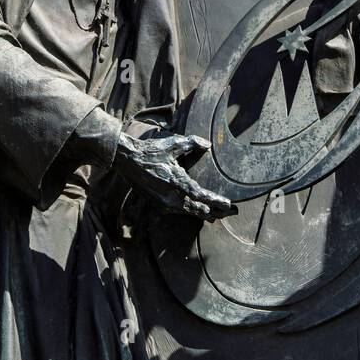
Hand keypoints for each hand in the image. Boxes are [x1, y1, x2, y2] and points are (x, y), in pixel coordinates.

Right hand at [113, 130, 235, 220]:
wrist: (128, 161)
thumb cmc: (151, 151)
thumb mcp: (173, 144)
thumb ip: (192, 143)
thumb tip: (208, 145)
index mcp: (175, 180)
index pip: (200, 195)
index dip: (215, 201)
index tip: (229, 204)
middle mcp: (170, 196)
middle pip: (198, 209)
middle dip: (216, 211)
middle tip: (232, 212)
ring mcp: (163, 202)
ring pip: (189, 212)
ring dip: (204, 213)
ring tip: (219, 215)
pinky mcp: (158, 204)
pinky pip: (179, 211)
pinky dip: (191, 212)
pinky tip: (199, 212)